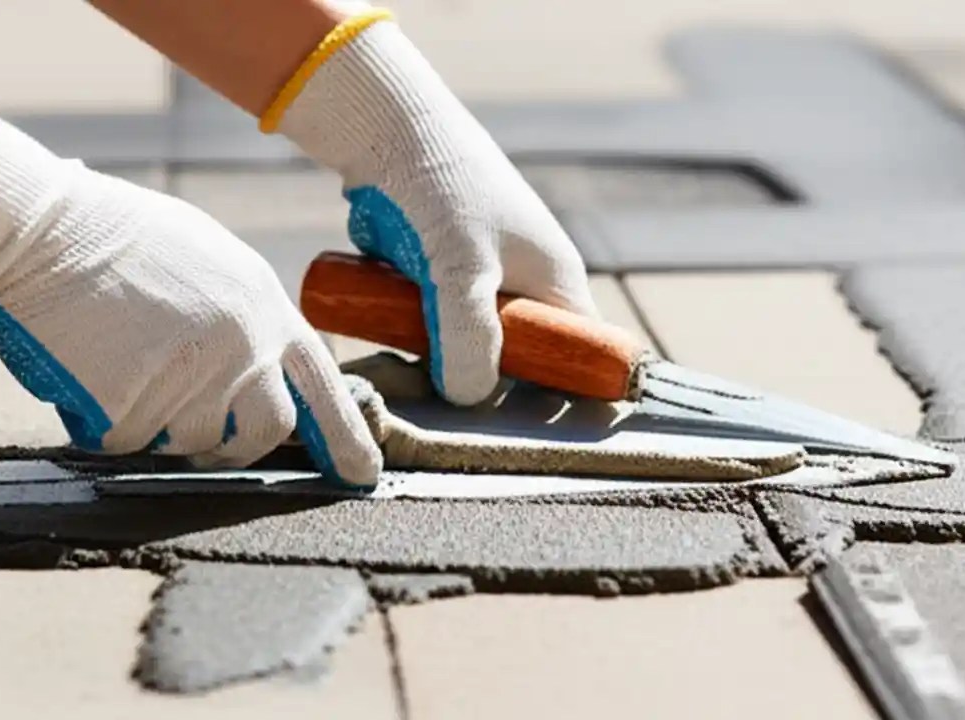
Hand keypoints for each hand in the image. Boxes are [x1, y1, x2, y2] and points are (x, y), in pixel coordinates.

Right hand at [0, 106, 380, 483]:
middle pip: (263, 432)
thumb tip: (267, 372)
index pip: (323, 386)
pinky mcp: (138, 405)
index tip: (362, 475)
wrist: (48, 231)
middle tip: (201, 433)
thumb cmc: (125, 240)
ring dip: (162, 425)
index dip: (346, 436)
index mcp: (267, 309)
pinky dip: (109, 422)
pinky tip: (95, 370)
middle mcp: (243, 348)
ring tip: (129, 368)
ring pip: (191, 442)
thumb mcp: (215, 266)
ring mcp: (193, 379)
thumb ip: (249, 319)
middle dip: (235, 445)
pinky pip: (131, 442)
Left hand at [267, 11, 597, 405]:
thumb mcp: (463, 271)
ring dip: (441, 357)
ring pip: (468, 342)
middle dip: (486, 379)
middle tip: (452, 407)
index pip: (579, 351)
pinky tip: (390, 343)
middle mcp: (525, 280)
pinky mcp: (437, 273)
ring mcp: (479, 276)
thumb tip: (470, 398)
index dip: (562, 388)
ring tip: (413, 375)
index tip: (529, 427)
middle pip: (519, 356)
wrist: (385, 131)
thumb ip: (470, 339)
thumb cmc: (443, 192)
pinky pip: (433, 322)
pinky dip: (414, 334)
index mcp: (556, 277)